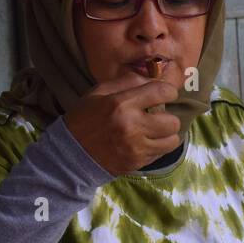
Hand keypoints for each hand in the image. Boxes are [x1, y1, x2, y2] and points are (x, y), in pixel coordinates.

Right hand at [63, 76, 182, 175]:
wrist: (70, 153)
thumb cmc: (85, 117)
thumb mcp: (99, 92)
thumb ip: (128, 82)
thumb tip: (153, 79)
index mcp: (120, 104)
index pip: (161, 92)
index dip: (169, 91)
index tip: (166, 94)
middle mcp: (131, 126)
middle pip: (172, 121)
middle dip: (168, 116)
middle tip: (158, 116)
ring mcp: (135, 147)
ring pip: (172, 140)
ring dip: (167, 134)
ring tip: (156, 131)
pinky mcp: (136, 162)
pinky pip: (161, 153)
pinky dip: (157, 147)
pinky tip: (145, 142)